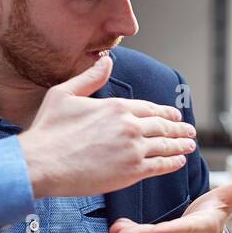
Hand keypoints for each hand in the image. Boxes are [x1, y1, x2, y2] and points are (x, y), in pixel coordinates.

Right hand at [17, 54, 197, 198]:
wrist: (42, 163)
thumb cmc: (49, 130)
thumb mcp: (65, 94)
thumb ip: (90, 78)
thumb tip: (107, 60)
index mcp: (117, 106)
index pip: (149, 108)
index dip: (165, 113)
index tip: (174, 116)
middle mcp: (129, 126)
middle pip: (162, 126)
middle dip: (178, 128)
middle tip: (189, 131)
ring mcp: (133, 150)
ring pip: (165, 146)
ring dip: (180, 145)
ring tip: (190, 145)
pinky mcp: (132, 172)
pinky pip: (160, 166)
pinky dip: (173, 163)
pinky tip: (179, 161)